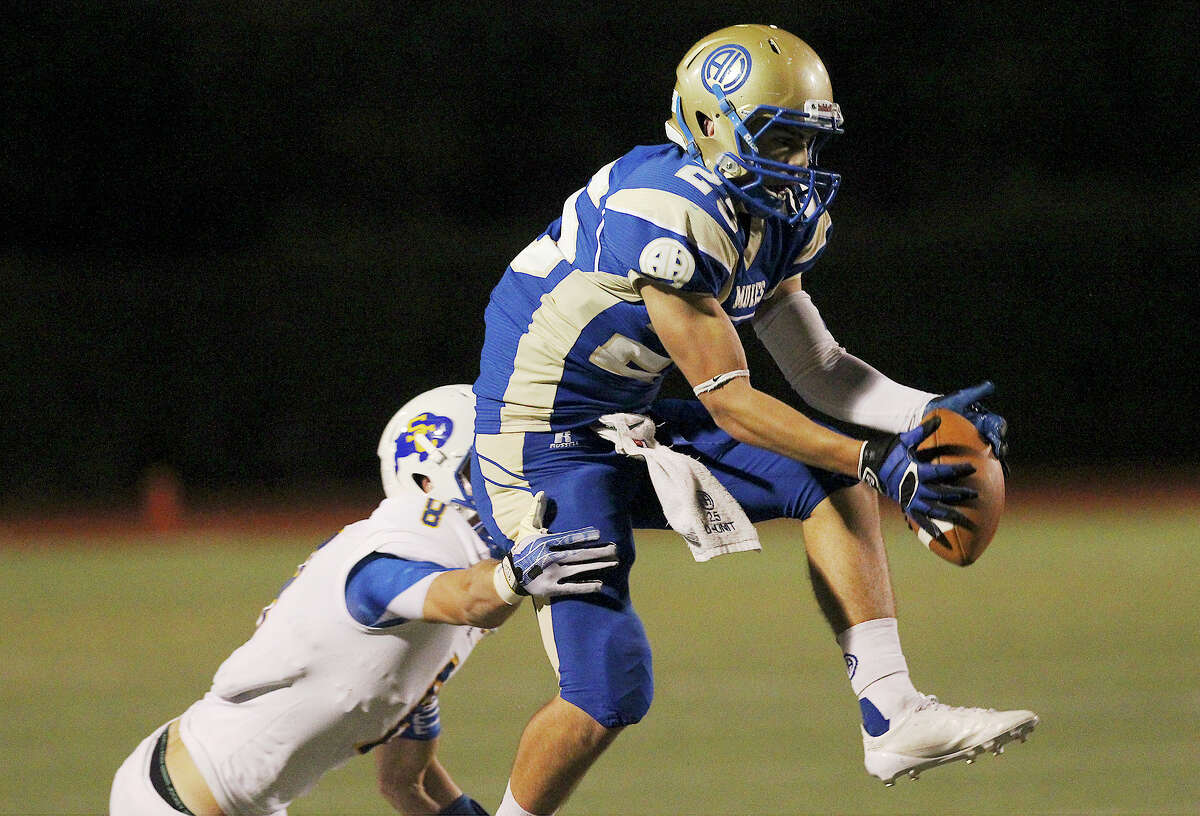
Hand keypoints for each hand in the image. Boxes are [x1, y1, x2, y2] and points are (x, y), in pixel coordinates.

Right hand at [497, 492, 618, 599]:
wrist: (510, 575)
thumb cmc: (522, 549)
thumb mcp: (527, 528)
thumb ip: (536, 511)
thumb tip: (542, 492)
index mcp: (544, 542)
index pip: (568, 538)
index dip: (584, 536)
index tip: (599, 534)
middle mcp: (548, 558)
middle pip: (578, 554)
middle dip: (598, 552)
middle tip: (615, 549)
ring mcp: (550, 574)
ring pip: (578, 570)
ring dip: (597, 566)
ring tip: (614, 563)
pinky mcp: (550, 589)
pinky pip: (571, 588)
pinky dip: (585, 587)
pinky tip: (600, 585)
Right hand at [858, 416, 977, 536]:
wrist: (869, 465)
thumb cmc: (889, 451)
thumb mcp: (905, 440)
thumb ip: (922, 431)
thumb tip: (938, 418)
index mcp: (916, 471)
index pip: (941, 471)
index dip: (957, 470)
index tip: (971, 468)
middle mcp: (914, 487)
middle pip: (940, 493)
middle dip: (958, 494)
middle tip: (975, 495)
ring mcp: (909, 498)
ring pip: (932, 509)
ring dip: (949, 514)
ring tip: (964, 519)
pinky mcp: (905, 504)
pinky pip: (919, 518)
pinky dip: (930, 528)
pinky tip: (941, 538)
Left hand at [926, 381, 1009, 472]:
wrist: (925, 419)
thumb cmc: (943, 407)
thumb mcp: (959, 399)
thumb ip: (975, 393)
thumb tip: (991, 385)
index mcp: (984, 420)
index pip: (997, 425)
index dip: (999, 430)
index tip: (996, 435)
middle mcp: (983, 433)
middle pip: (998, 442)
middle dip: (1001, 448)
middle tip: (998, 453)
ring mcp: (976, 446)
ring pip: (993, 456)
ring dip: (999, 464)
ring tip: (1002, 471)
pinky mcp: (967, 456)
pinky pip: (980, 466)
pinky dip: (986, 473)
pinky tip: (987, 483)